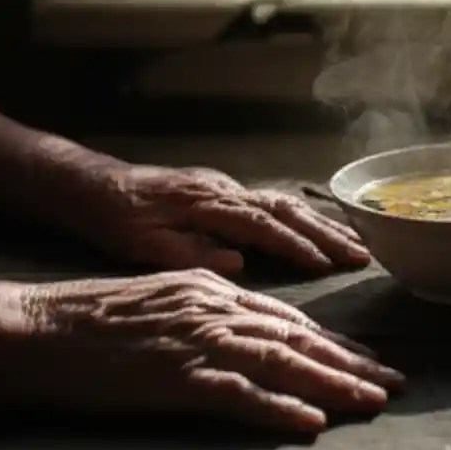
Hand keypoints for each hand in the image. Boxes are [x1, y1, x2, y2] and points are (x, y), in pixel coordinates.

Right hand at [0, 271, 402, 431]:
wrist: (42, 328)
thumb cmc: (96, 318)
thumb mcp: (165, 297)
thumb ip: (209, 308)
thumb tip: (249, 324)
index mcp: (215, 289)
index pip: (290, 319)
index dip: (334, 342)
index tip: (369, 358)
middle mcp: (218, 309)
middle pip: (300, 338)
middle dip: (353, 361)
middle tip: (396, 381)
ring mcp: (200, 342)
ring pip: (284, 363)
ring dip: (335, 384)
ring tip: (374, 401)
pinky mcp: (178, 377)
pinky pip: (240, 395)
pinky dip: (279, 409)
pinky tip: (311, 423)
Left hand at [53, 161, 368, 275]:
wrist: (88, 183)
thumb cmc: (111, 219)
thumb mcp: (138, 242)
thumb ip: (189, 250)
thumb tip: (239, 260)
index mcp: (205, 203)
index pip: (261, 225)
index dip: (296, 245)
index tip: (325, 265)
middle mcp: (222, 189)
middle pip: (284, 208)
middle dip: (326, 232)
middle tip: (361, 254)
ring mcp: (224, 186)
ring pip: (282, 202)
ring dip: (321, 223)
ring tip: (355, 244)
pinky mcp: (222, 189)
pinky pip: (271, 201)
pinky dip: (302, 215)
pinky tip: (319, 227)